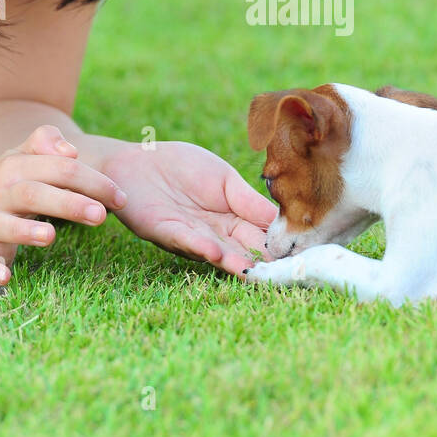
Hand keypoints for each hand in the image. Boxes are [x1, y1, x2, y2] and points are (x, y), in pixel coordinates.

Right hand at [0, 124, 125, 283]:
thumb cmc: (5, 185)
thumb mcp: (22, 157)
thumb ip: (46, 143)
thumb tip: (70, 149)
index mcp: (17, 167)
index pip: (61, 168)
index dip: (94, 181)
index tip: (121, 198)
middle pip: (35, 193)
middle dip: (69, 203)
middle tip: (101, 216)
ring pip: (2, 224)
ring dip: (25, 231)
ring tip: (50, 236)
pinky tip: (5, 276)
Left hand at [102, 140, 276, 276]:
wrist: (136, 160)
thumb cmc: (182, 166)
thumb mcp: (224, 179)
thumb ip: (249, 200)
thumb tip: (284, 218)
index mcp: (232, 220)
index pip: (261, 236)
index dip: (278, 246)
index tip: (300, 258)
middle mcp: (214, 234)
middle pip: (242, 250)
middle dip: (260, 263)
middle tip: (282, 276)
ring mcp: (190, 236)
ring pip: (216, 252)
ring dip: (232, 262)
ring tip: (251, 271)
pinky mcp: (163, 231)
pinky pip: (184, 240)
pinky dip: (199, 246)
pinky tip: (214, 252)